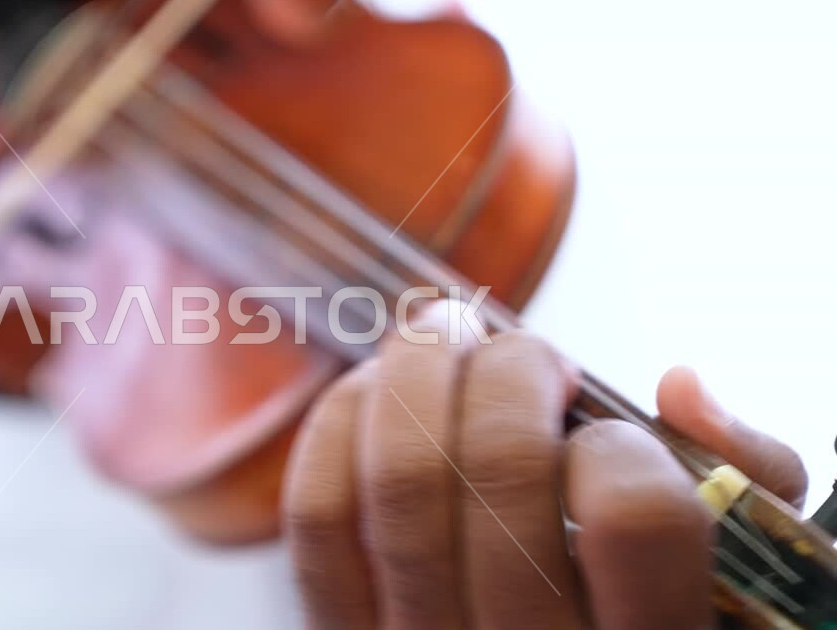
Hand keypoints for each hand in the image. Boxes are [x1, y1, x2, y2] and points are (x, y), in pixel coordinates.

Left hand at [282, 301, 806, 628]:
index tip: (610, 432)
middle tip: (523, 350)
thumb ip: (738, 478)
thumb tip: (677, 385)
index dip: (620, 443)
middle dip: (510, 368)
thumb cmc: (646, 605)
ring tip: (448, 336)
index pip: (635, 513)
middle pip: (499, 468)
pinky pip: (316, 514)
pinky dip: (339, 422)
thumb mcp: (739, 569)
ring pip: (398, 476)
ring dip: (419, 369)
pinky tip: (375, 392)